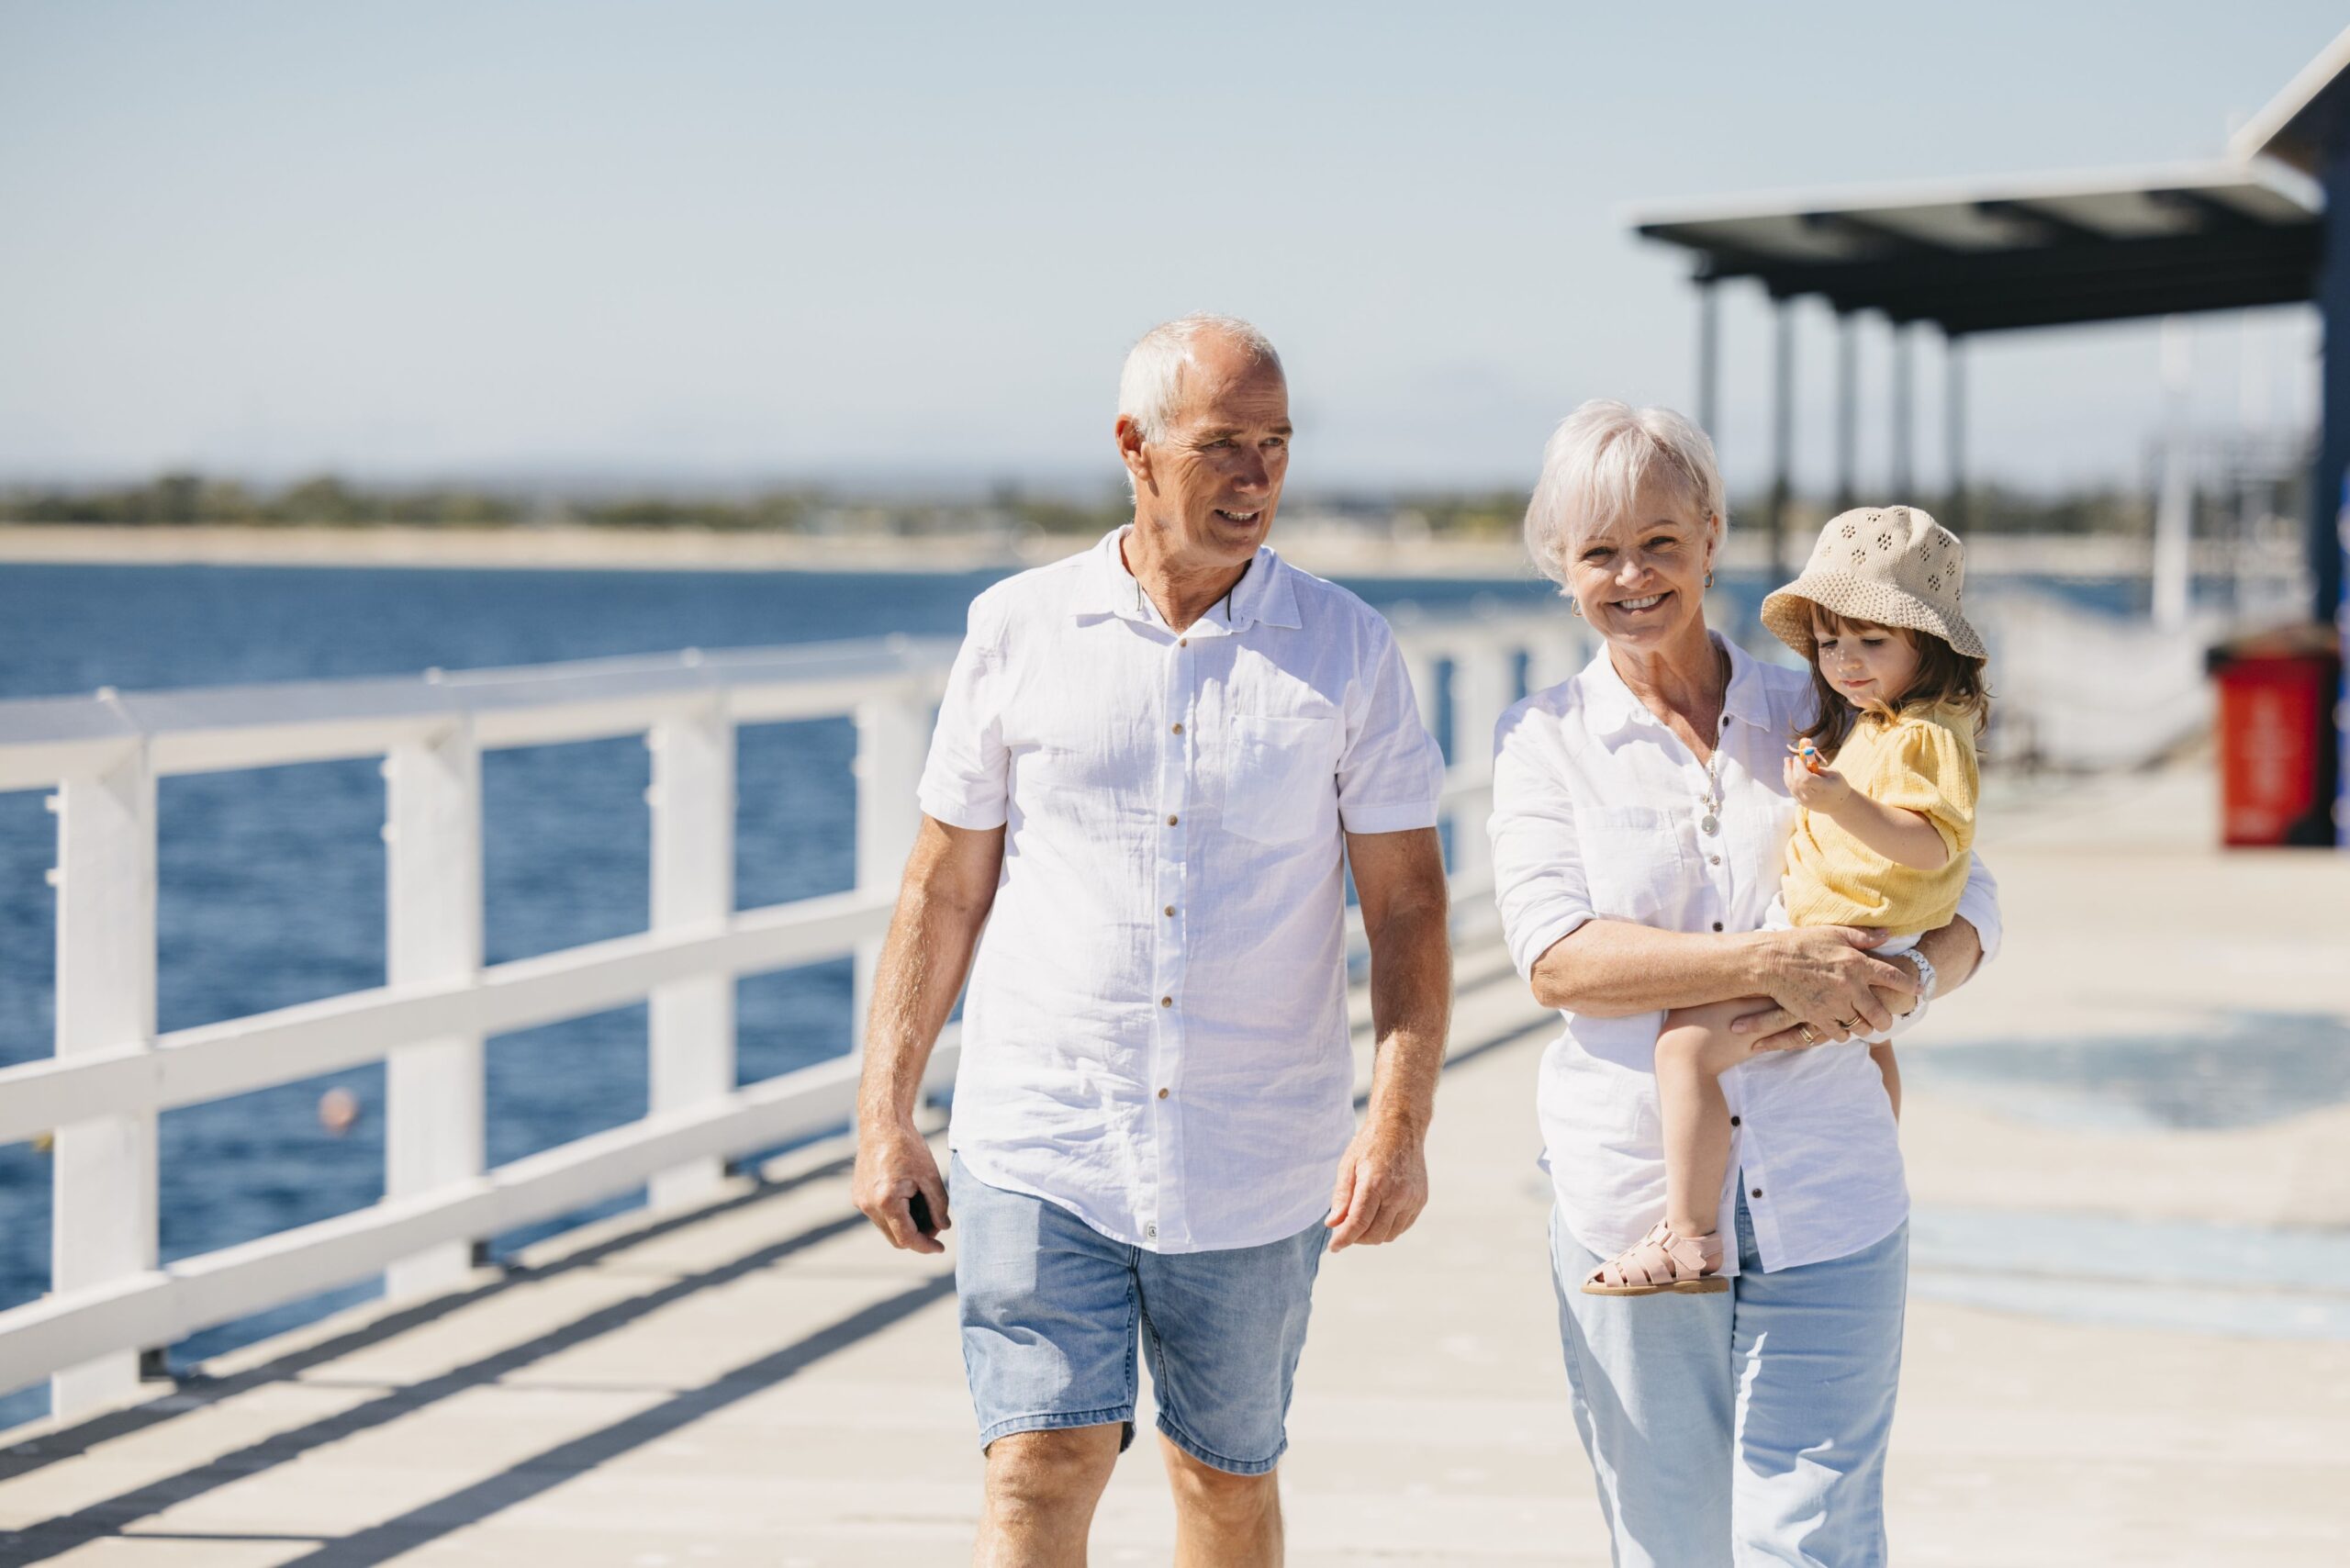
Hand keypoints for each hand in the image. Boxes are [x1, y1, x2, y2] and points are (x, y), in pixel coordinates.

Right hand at [853, 1120, 950, 1254]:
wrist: (882, 1124)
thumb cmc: (908, 1146)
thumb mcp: (930, 1176)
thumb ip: (938, 1206)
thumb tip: (943, 1228)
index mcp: (886, 1201)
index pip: (907, 1238)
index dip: (926, 1246)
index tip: (941, 1249)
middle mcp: (868, 1205)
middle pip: (895, 1239)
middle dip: (918, 1237)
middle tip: (937, 1224)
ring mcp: (860, 1201)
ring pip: (887, 1228)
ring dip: (906, 1226)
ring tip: (924, 1206)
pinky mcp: (858, 1196)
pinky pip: (879, 1216)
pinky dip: (895, 1215)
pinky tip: (910, 1198)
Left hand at [1325, 1116, 1428, 1251]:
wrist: (1401, 1127)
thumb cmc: (1370, 1144)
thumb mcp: (1347, 1165)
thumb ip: (1341, 1197)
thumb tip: (1333, 1224)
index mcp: (1375, 1184)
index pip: (1358, 1224)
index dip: (1343, 1239)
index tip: (1333, 1247)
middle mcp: (1397, 1194)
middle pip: (1374, 1235)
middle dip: (1356, 1238)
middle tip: (1345, 1230)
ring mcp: (1412, 1199)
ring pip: (1390, 1235)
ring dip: (1373, 1235)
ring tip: (1361, 1222)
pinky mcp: (1421, 1200)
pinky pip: (1402, 1226)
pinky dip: (1388, 1228)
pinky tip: (1378, 1216)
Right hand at [1732, 926, 1916, 1050]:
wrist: (1770, 962)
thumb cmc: (1801, 943)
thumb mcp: (1834, 933)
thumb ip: (1863, 937)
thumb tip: (1887, 935)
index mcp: (1858, 964)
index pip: (1894, 978)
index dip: (1910, 986)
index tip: (1920, 990)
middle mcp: (1851, 987)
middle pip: (1880, 1014)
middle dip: (1886, 1020)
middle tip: (1885, 1020)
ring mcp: (1835, 1004)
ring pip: (1862, 1026)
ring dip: (1865, 1027)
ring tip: (1863, 1025)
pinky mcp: (1819, 1017)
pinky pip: (1840, 1034)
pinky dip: (1843, 1033)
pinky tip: (1841, 1028)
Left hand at [1782, 752, 1850, 810]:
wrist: (1839, 805)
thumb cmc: (1838, 785)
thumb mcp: (1834, 773)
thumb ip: (1818, 768)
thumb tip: (1802, 760)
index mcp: (1823, 789)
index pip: (1806, 779)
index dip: (1799, 767)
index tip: (1797, 758)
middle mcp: (1813, 797)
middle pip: (1796, 782)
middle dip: (1791, 768)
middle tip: (1789, 758)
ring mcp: (1805, 802)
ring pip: (1791, 786)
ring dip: (1787, 772)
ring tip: (1787, 761)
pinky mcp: (1801, 803)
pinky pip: (1791, 789)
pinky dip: (1788, 779)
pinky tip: (1789, 770)